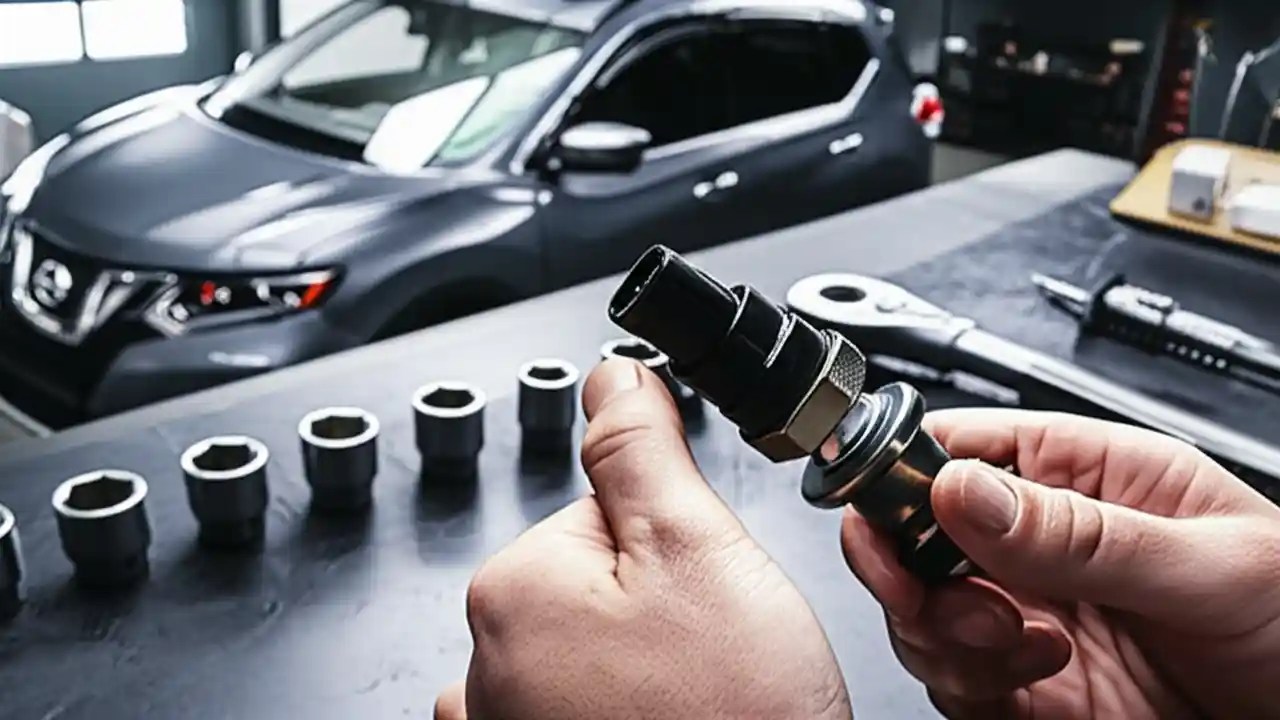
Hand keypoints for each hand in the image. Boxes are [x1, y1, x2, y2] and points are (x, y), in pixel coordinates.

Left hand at [435, 360, 851, 719]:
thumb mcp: (701, 552)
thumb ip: (641, 449)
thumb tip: (610, 373)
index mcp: (512, 591)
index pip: (606, 512)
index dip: (677, 546)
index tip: (707, 598)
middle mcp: (484, 669)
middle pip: (599, 586)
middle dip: (662, 612)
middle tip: (712, 663)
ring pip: (601, 656)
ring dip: (650, 674)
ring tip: (697, 709)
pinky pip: (583, 713)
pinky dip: (625, 717)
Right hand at [843, 408, 1279, 718]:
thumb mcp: (1208, 564)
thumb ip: (1080, 532)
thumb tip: (962, 488)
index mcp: (1086, 476)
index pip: (965, 447)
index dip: (908, 468)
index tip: (886, 507)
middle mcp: (1045, 545)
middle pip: (918, 533)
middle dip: (903, 563)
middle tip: (922, 590)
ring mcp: (1031, 618)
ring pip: (921, 613)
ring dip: (940, 630)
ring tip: (1011, 637)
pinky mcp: (1029, 691)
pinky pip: (953, 681)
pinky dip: (968, 682)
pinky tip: (1039, 673)